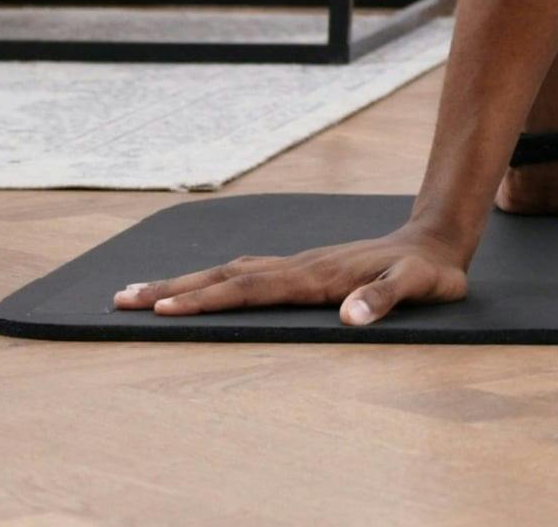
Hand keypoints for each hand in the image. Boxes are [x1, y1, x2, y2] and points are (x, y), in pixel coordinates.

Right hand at [110, 228, 469, 327]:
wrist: (436, 241)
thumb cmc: (428, 272)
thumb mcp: (417, 286)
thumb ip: (385, 299)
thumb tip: (349, 317)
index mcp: (314, 276)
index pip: (249, 288)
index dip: (207, 299)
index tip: (164, 307)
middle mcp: (297, 267)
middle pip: (224, 277)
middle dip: (172, 289)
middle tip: (121, 298)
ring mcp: (297, 266)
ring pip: (229, 273)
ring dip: (185, 283)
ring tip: (140, 292)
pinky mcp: (302, 269)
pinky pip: (246, 274)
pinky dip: (213, 281)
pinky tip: (198, 286)